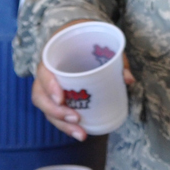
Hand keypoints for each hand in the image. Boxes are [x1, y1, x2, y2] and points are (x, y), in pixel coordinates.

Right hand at [31, 22, 134, 140]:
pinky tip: (79, 132)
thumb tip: (128, 79)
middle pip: (41, 97)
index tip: (61, 98)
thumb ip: (116, 59)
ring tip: (81, 133)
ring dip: (62, 124)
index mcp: (53, 57)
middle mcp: (46, 74)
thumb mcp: (102, 43)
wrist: (78, 35)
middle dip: (56, 112)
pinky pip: (55, 114)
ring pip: (47, 110)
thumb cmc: (89, 39)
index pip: (44, 73)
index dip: (49, 87)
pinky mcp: (56, 97)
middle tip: (76, 118)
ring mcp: (49, 88)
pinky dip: (65, 125)